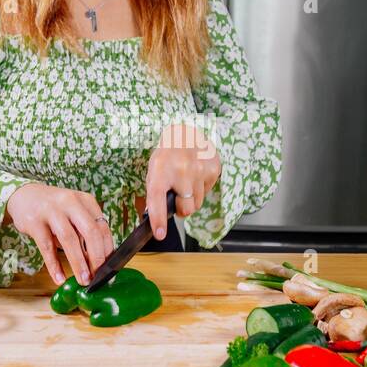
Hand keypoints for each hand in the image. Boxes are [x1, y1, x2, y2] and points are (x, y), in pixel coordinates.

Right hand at [4, 182, 115, 285]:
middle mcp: (70, 202)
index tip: (108, 269)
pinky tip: (59, 278)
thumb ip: (84, 232)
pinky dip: (54, 265)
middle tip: (98, 277)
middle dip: (96, 258)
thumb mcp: (73, 213)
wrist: (24, 195)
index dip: (107, 250)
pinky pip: (46, 247)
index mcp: (85, 200)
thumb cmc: (54, 209)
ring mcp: (51, 210)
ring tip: (83, 280)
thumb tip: (96, 262)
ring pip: (69, 239)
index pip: (102, 227)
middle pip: (90, 232)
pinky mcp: (34, 222)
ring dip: (78, 263)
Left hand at [144, 123, 221, 239]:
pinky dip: (200, 188)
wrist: (186, 132)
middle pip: (185, 210)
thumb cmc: (168, 152)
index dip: (159, 221)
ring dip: (191, 198)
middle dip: (181, 209)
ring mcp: (200, 171)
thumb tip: (153, 216)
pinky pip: (207, 192)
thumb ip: (154, 192)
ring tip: (186, 181)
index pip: (158, 201)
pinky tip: (195, 174)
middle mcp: (181, 172)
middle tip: (177, 196)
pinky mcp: (213, 170)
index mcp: (161, 171)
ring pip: (197, 203)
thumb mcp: (154, 169)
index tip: (160, 234)